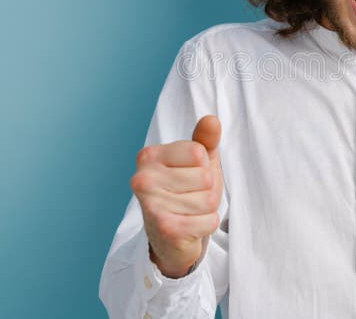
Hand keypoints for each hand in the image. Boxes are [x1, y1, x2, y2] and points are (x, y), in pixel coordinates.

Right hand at [130, 115, 222, 277]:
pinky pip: (209, 220)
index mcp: (149, 156)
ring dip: (207, 209)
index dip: (204, 166)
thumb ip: (205, 140)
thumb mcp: (198, 161)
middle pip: (205, 177)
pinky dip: (207, 225)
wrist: (171, 237)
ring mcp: (151, 205)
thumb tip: (212, 120)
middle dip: (207, 190)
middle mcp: (143, 179)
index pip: (199, 153)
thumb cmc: (186, 191)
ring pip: (209, 200)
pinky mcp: (164, 229)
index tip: (189, 175)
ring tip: (190, 212)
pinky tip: (190, 227)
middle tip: (190, 197)